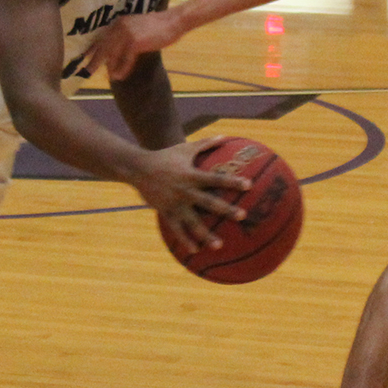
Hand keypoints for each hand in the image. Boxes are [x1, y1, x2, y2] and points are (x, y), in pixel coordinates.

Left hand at [91, 10, 186, 80]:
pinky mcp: (135, 42)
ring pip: (113, 54)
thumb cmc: (158, 26)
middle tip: (86, 71)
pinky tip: (119, 76)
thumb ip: (126, 36)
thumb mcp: (137, 28)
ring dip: (110, 68)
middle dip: (94, 60)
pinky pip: (125, 60)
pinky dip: (122, 69)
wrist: (173, 22)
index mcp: (119, 22)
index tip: (85, 57)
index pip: (102, 37)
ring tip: (109, 77)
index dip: (93, 48)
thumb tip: (117, 51)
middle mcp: (120, 26)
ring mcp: (127, 34)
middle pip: (103, 46)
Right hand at [129, 136, 253, 254]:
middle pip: (209, 202)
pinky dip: (186, 240)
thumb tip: (225, 137)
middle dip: (226, 209)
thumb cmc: (165, 157)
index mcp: (191, 175)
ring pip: (193, 222)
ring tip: (219, 245)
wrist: (138, 168)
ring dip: (206, 234)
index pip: (216, 178)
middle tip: (242, 215)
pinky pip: (177, 229)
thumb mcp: (185, 148)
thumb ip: (206, 143)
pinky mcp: (165, 212)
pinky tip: (196, 250)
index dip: (232, 181)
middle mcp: (185, 191)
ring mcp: (175, 203)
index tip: (249, 185)